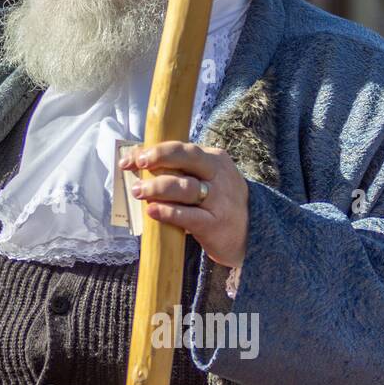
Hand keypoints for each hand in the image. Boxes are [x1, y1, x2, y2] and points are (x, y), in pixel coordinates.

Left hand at [120, 141, 247, 268]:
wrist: (251, 235)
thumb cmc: (217, 202)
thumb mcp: (208, 179)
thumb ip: (180, 169)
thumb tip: (137, 160)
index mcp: (215, 159)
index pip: (183, 148)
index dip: (156, 150)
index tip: (132, 159)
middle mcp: (219, 176)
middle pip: (187, 159)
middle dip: (159, 158)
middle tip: (137, 166)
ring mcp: (218, 201)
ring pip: (185, 187)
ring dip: (157, 188)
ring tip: (138, 191)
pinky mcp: (214, 225)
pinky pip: (188, 216)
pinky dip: (168, 212)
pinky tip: (152, 211)